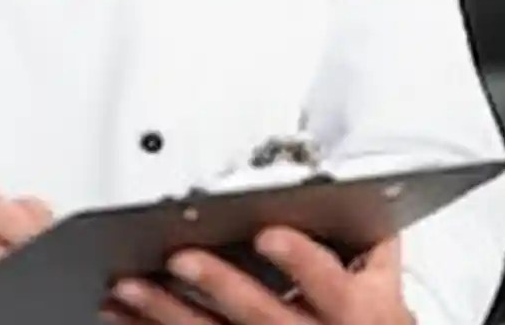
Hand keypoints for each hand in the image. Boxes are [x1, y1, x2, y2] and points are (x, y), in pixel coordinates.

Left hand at [105, 227, 414, 324]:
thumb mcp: (384, 289)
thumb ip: (367, 244)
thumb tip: (356, 193)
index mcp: (354, 311)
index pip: (329, 283)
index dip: (300, 259)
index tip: (266, 234)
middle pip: (261, 314)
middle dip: (218, 284)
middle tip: (180, 257)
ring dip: (165, 312)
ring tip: (126, 287)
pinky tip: (121, 315)